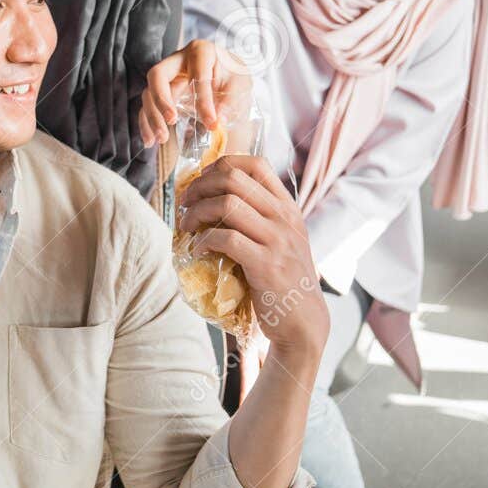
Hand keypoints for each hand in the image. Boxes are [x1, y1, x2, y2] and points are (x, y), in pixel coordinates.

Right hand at [139, 39, 254, 147]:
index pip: (197, 74)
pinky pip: (146, 107)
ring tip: (162, 138)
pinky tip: (150, 141)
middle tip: (171, 121)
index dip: (203, 100)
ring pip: (148, 92)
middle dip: (161, 100)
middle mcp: (178, 61)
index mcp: (201, 52)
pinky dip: (146, 124)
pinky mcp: (160, 93)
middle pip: (157, 75)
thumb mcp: (242, 85)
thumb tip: (218, 120)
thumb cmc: (233, 77)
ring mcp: (166, 77)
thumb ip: (232, 100)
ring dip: (152, 116)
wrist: (228, 80)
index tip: (211, 123)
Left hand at [176, 154, 328, 354]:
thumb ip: (259, 219)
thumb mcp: (281, 242)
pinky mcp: (265, 264)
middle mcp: (284, 218)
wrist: (303, 323)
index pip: (256, 164)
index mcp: (287, 208)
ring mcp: (277, 240)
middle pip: (233, 179)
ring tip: (186, 227)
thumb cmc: (284, 283)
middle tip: (185, 204)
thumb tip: (215, 200)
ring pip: (226, 205)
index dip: (222, 164)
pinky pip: (225, 239)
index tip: (202, 181)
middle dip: (199, 187)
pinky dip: (203, 242)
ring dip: (196, 212)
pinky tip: (197, 252)